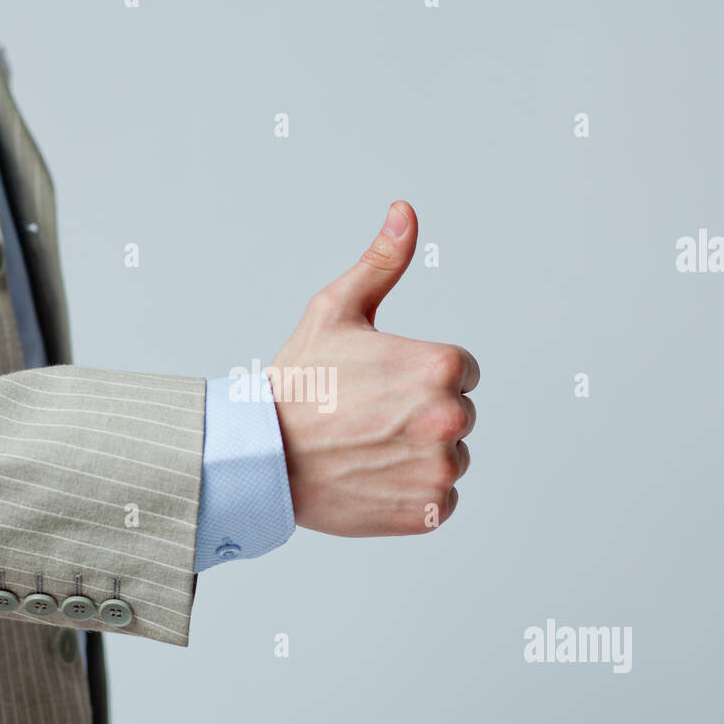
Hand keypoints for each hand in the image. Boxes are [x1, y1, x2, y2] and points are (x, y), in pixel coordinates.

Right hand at [269, 201, 478, 536]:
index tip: (378, 386)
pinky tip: (371, 479)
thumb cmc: (296, 382)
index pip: (462, 372)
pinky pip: (439, 500)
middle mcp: (450, 419)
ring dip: (417, 456)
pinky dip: (411, 494)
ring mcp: (439, 469)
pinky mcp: (427, 511)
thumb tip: (406, 212)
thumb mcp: (335, 310)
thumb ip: (382, 262)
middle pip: (459, 416)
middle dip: (420, 416)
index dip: (418, 376)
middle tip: (366, 419)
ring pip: (449, 458)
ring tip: (366, 450)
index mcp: (440, 367)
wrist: (261, 457)